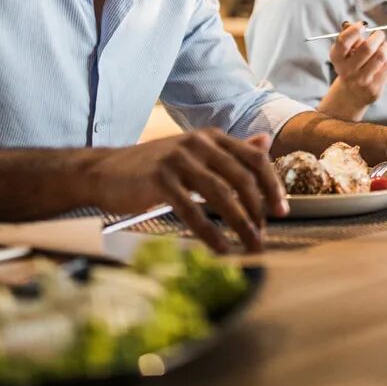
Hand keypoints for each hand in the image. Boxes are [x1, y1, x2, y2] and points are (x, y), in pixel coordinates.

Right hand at [87, 130, 286, 253]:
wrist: (104, 172)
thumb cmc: (153, 167)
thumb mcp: (194, 152)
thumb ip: (230, 150)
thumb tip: (265, 142)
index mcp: (211, 137)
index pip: (254, 158)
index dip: (272, 185)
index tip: (282, 211)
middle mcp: (198, 143)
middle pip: (242, 178)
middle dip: (259, 211)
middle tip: (265, 236)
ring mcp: (178, 159)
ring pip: (221, 194)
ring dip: (240, 224)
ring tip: (251, 246)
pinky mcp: (160, 179)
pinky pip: (193, 210)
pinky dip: (210, 232)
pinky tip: (220, 249)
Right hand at [327, 22, 386, 110]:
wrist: (352, 94)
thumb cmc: (351, 66)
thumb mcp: (345, 52)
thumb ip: (349, 37)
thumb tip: (351, 24)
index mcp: (337, 58)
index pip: (343, 42)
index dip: (354, 30)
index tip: (363, 25)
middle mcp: (346, 71)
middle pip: (367, 48)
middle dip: (377, 36)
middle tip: (379, 34)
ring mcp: (360, 81)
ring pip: (380, 56)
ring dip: (385, 47)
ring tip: (384, 46)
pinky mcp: (373, 89)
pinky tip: (382, 63)